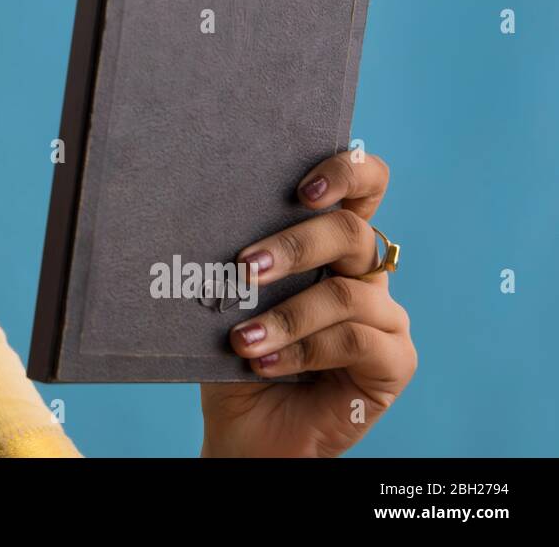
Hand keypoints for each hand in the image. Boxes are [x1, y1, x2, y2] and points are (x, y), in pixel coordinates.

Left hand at [199, 151, 415, 456]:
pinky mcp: (393, 361)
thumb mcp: (233, 298)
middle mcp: (365, 274)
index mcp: (332, 245)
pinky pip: (355, 340)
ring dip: (286, 316)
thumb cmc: (237, 352)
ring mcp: (385, 317)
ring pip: (346, 294)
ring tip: (242, 339)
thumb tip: (206, 218)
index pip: (364, 186)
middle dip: (293, 244)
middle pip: (351, 232)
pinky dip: (303, 350)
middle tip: (244, 267)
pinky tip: (264, 362)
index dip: (346, 172)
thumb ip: (242, 258)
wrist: (245, 428)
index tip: (302, 190)